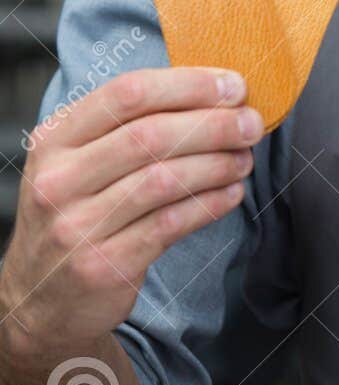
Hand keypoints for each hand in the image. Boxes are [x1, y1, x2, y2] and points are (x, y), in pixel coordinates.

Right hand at [0, 67, 264, 372]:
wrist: (40, 300)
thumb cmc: (75, 216)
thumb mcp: (78, 163)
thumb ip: (128, 128)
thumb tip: (213, 96)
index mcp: (54, 139)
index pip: (127, 93)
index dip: (188, 84)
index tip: (233, 86)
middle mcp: (59, 179)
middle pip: (151, 135)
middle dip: (214, 124)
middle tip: (253, 123)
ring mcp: (77, 225)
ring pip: (164, 180)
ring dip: (217, 164)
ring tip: (244, 159)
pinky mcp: (103, 265)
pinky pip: (169, 224)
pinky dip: (208, 205)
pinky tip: (231, 193)